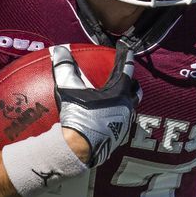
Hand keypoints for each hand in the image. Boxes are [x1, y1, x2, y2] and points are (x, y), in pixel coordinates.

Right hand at [51, 43, 140, 166]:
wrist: (80, 149)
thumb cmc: (78, 117)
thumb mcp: (70, 91)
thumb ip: (66, 69)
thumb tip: (61, 50)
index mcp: (119, 93)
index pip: (126, 68)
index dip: (125, 56)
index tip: (125, 47)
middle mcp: (127, 107)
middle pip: (135, 89)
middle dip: (131, 79)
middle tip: (123, 73)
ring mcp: (125, 123)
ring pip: (131, 106)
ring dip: (126, 98)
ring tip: (117, 95)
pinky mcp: (119, 136)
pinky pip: (123, 120)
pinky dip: (119, 113)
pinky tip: (108, 115)